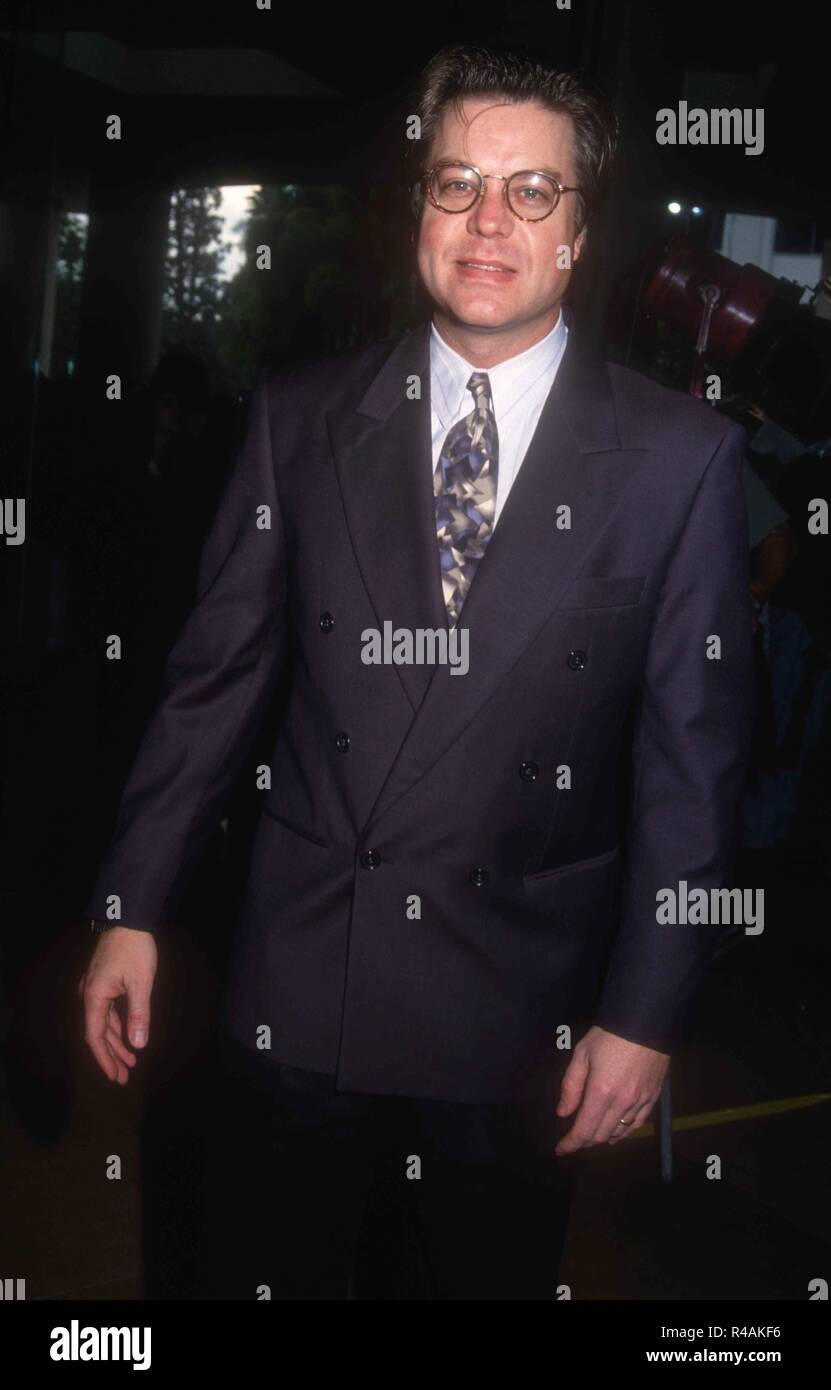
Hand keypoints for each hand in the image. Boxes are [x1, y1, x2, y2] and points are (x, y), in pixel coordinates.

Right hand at [78, 927, 157, 1083]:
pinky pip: (108, 1011)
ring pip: (103, 1022)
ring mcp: (95, 987)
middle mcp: (89, 994)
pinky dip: (117, 1026)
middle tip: (123, 1077)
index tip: (114, 1076)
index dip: (105, 1059)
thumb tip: (138, 1044)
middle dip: (111, 1056)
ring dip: (116, 1042)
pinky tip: (128, 1035)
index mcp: (94, 997)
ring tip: (130, 1061)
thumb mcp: (141, 983)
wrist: (130, 919)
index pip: (95, 1037)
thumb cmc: (135, 949)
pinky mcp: (104, 981)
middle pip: (98, 1033)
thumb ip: (138, 1015)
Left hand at [554, 1025, 669, 1154]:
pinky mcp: (653, 1098)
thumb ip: (571, 1086)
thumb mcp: (582, 1054)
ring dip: (603, 1138)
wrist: (646, 1022)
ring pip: (620, 1132)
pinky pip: (638, 1124)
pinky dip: (624, 1132)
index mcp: (601, 1092)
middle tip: (573, 1140)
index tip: (560, 1150)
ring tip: (591, 1137)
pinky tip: (616, 1133)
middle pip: (601, 1135)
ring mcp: (640, 1102)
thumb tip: (563, 1113)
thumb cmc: (609, 1035)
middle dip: (584, 1142)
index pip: (584, 1130)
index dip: (571, 1144)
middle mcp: (622, 1103)